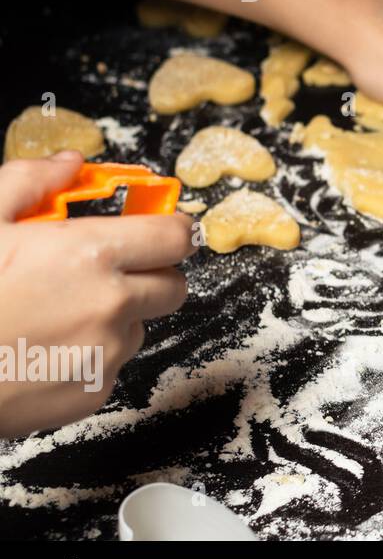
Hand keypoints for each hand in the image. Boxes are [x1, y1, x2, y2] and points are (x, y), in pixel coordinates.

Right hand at [0, 153, 195, 437]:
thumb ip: (30, 183)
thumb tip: (68, 165)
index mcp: (89, 255)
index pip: (176, 237)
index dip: (170, 229)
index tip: (160, 228)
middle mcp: (111, 306)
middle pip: (174, 285)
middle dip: (152, 273)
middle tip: (109, 269)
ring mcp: (107, 354)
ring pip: (140, 326)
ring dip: (116, 316)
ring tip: (56, 312)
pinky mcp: (96, 393)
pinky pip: (112, 364)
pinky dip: (91, 354)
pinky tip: (45, 346)